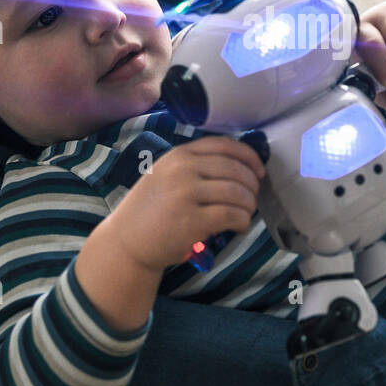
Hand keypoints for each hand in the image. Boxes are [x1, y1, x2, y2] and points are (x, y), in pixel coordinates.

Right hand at [111, 136, 264, 272]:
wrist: (126, 240)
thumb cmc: (151, 209)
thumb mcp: (167, 174)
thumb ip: (196, 165)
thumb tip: (242, 166)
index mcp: (179, 155)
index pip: (225, 145)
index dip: (249, 157)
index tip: (259, 171)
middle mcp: (182, 170)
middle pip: (235, 169)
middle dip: (252, 185)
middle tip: (252, 199)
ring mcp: (185, 194)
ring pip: (237, 192)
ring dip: (249, 205)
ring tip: (245, 214)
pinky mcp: (190, 221)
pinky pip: (231, 215)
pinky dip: (243, 221)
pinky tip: (239, 226)